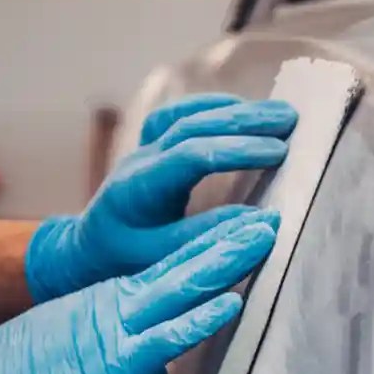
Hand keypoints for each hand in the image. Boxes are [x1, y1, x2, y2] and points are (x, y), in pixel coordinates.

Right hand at [0, 210, 277, 373]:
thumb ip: (124, 364)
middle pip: (186, 266)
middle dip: (231, 241)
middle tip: (271, 217)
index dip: (213, 251)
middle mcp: (119, 307)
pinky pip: (165, 335)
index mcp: (112, 306)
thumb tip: (153, 372)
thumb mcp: (84, 367)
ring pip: (183, 286)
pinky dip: (200, 318)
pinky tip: (231, 301)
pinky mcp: (114, 361)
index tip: (249, 233)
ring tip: (264, 234)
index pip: (174, 273)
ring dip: (227, 261)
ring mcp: (117, 329)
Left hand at [25, 93, 296, 301]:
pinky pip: (181, 116)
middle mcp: (139, 161)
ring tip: (280, 113)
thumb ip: (206, 238)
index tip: (278, 153)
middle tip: (290, 120)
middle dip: (243, 121)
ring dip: (235, 111)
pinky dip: (214, 109)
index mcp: (138, 188)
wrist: (83, 253)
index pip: (191, 155)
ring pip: (188, 115)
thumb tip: (261, 220)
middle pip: (192, 125)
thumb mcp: (161, 259)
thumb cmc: (121, 263)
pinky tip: (244, 112)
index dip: (237, 150)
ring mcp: (143, 150)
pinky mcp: (151, 150)